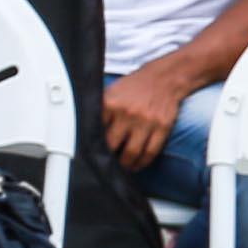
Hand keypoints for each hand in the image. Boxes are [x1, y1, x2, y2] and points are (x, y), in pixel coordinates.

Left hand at [99, 50, 192, 176]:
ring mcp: (146, 122)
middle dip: (108, 159)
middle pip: (112, 146)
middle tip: (105, 164)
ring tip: (122, 168)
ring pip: (132, 153)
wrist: (163, 79)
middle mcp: (127, 113)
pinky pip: (150, 152)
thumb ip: (99, 110)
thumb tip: (84, 130)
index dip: (92, 146)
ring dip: (125, 165)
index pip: (96, 132)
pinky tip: (137, 165)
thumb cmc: (134, 87)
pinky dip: (142, 162)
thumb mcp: (111, 93)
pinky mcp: (162, 128)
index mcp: (110, 104)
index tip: (90, 155)